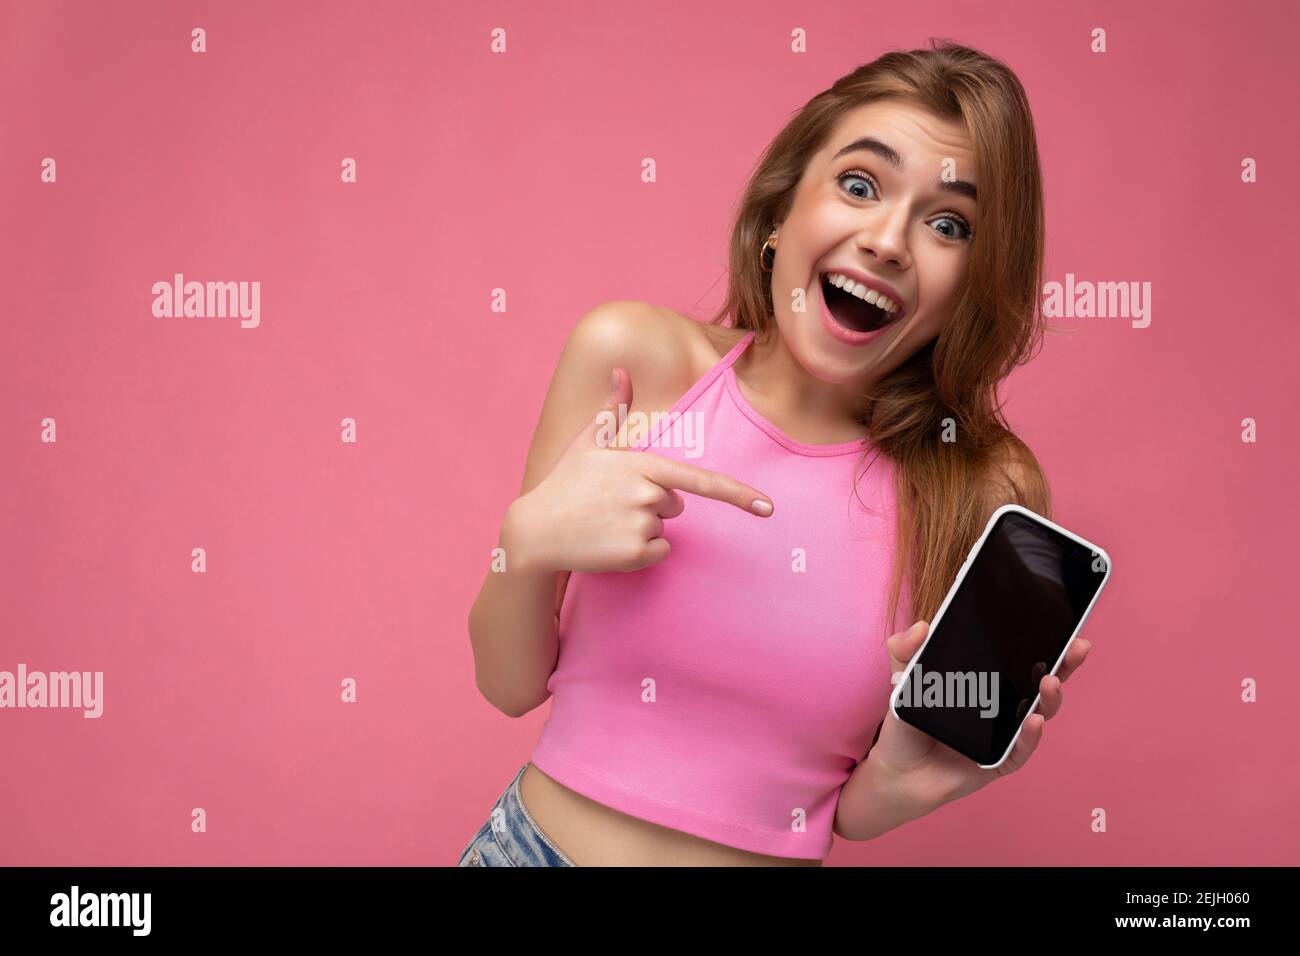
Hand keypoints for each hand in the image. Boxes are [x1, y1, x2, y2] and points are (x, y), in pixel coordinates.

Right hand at [501, 366, 773, 573]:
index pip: (701, 480)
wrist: (534, 531)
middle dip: (652, 504)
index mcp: (642, 464)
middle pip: (676, 503)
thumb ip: (611, 409)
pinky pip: (657, 552)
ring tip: (605, 523)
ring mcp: (642, 523)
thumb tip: (620, 371)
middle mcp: (647, 492)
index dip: (738, 494)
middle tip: (612, 504)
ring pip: (664, 528)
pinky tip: (608, 543)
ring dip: (642, 528)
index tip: (767, 507)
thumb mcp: (586, 443)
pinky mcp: (636, 552)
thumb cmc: (563, 484)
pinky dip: (639, 554)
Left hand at [864, 619, 1092, 817]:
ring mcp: (1005, 735)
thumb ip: (905, 650)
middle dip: (1063, 663)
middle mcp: (1003, 706)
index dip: (1043, 641)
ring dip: (1049, 698)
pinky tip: (1034, 721)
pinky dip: (1029, 736)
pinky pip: (1020, 750)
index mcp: (987, 681)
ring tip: (1050, 681)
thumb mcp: (903, 680)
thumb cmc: (907, 722)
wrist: (896, 769)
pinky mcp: (999, 762)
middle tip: (1076, 646)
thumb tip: (921, 627)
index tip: (1058, 621)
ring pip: (1039, 715)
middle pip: (1041, 682)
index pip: (1021, 658)